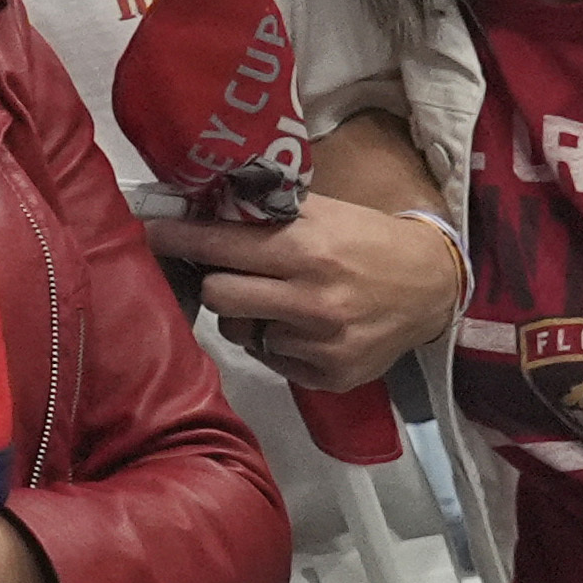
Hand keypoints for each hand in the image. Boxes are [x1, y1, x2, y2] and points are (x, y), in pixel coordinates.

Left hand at [149, 193, 464, 392]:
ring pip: (242, 332)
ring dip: (249, 315)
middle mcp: (312, 300)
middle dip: (216, 281)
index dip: (178, 238)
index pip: (218, 245)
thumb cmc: (366, 240)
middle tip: (227, 271)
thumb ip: (263, 213)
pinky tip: (304, 326)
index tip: (149, 232)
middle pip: (219, 295)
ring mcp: (322, 344)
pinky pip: (273, 359)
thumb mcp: (320, 212)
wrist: (433, 286)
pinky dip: (278, 342)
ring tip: (279, 299)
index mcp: (306, 249)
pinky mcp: (330, 376)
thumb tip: (196, 205)